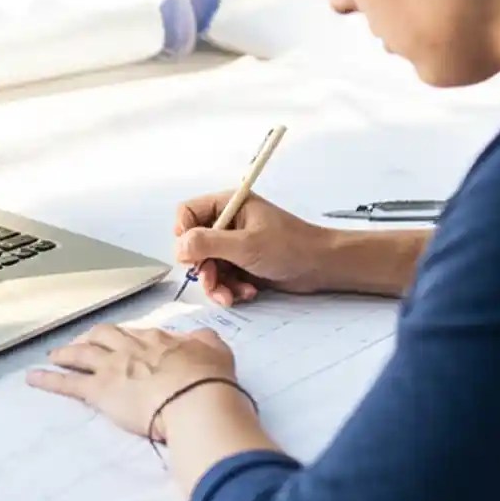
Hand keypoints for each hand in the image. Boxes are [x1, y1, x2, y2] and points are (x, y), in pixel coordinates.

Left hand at [25, 323, 244, 440]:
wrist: (196, 399)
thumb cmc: (210, 380)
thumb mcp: (217, 352)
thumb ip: (207, 343)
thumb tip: (202, 338)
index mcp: (158, 339)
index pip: (136, 334)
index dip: (126, 339)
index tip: (122, 344)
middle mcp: (130, 347)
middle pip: (103, 336)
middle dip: (91, 339)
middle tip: (83, 344)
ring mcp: (112, 367)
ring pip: (81, 353)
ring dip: (66, 353)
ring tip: (55, 355)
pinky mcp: (99, 391)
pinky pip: (67, 384)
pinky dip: (48, 380)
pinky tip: (33, 378)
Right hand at [175, 190, 334, 305]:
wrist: (321, 268)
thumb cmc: (290, 247)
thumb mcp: (246, 245)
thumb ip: (208, 243)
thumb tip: (178, 248)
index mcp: (228, 205)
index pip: (187, 213)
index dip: (184, 234)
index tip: (191, 255)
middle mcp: (227, 223)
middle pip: (194, 245)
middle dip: (203, 269)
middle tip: (214, 283)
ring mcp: (233, 245)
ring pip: (206, 266)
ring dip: (217, 285)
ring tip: (233, 296)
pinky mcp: (240, 264)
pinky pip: (221, 278)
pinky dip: (230, 289)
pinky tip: (247, 293)